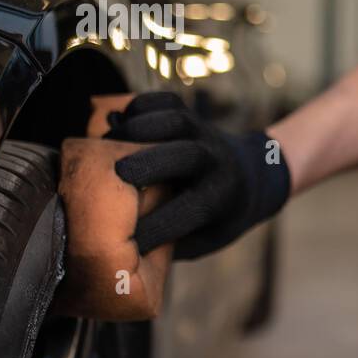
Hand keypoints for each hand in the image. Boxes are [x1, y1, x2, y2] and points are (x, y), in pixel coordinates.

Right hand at [105, 92, 289, 259]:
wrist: (254, 174)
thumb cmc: (220, 217)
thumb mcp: (208, 239)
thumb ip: (174, 244)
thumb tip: (125, 256)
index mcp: (225, 197)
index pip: (194, 210)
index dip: (159, 225)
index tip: (126, 240)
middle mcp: (217, 161)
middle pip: (187, 155)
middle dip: (150, 163)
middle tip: (113, 175)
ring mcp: (205, 132)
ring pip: (175, 120)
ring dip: (137, 130)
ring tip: (103, 145)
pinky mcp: (191, 113)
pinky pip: (165, 101)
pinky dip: (139, 106)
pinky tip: (117, 121)